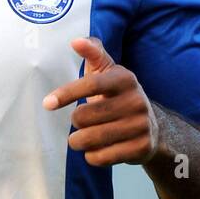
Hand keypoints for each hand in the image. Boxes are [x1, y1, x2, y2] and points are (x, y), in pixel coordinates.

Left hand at [42, 36, 158, 166]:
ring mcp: (140, 126)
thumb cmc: (117, 96)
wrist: (152, 128)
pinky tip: (98, 149)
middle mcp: (136, 101)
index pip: (91, 85)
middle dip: (76, 122)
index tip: (47, 104)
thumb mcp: (108, 72)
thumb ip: (93, 54)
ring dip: (78, 141)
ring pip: (90, 139)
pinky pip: (101, 157)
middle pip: (84, 117)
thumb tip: (75, 41)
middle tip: (82, 121)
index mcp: (125, 79)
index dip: (67, 94)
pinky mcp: (141, 148)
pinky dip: (92, 156)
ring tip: (82, 138)